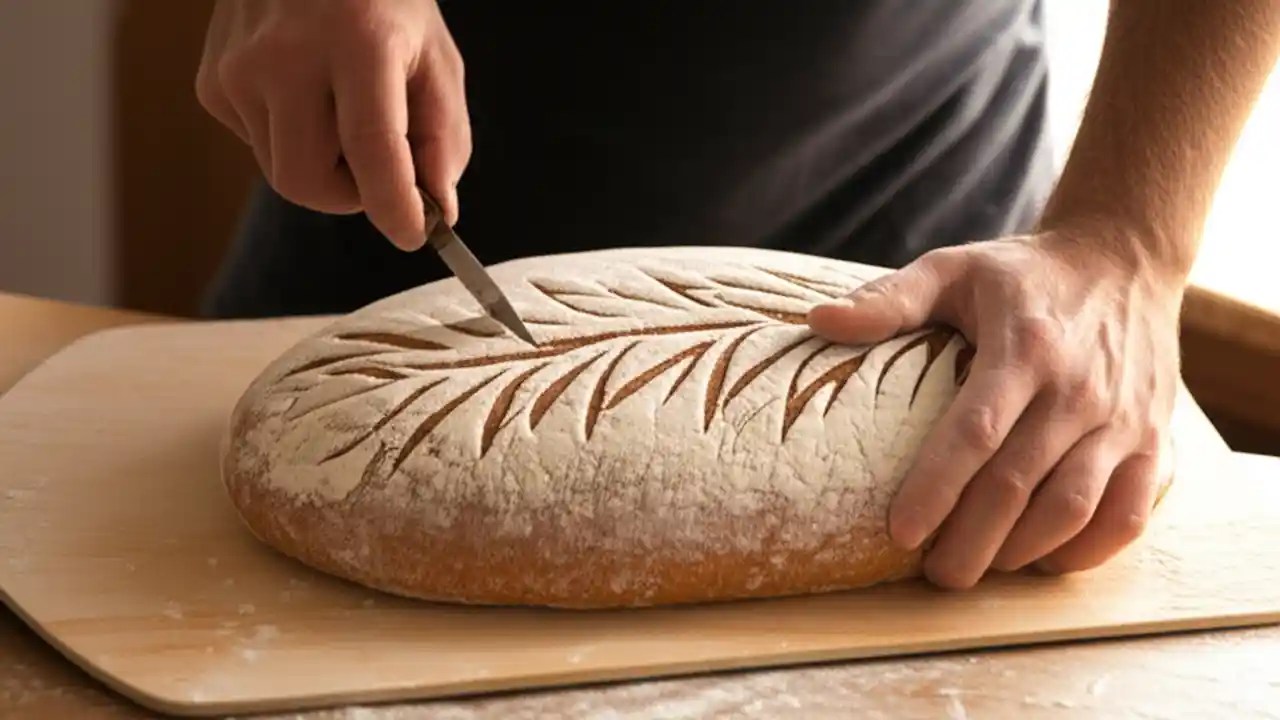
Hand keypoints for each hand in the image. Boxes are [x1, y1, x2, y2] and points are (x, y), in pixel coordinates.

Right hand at [195, 0, 470, 249]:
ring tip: (342, 111)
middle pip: (307, 182)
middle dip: (350, 197)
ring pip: (283, 172)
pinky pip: (261, 148)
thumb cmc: (383, 5)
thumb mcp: (436, 59)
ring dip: (324, 166)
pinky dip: (293, 141)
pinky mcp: (212, 83)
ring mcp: (236, 68)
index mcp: (357, 41)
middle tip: (380, 173)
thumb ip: (444, 140)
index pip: (370, 148)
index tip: (414, 235)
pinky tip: (305, 93)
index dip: (394, 205)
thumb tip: (436, 213)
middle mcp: (285, 54)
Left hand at [807, 231, 1182, 588]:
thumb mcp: (953, 268)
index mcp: (1024, 347)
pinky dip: (1086, 551)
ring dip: (1023, 551)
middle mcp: (1078, 388)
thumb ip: (889, 299)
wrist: (1124, 259)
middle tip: (932, 574)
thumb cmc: (1024, 274)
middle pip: (1019, 483)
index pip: (976, 430)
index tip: (900, 531)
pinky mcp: (1154, 441)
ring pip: (1073, 507)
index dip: (937, 486)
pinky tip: (1042, 561)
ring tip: (978, 569)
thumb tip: (818, 322)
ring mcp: (1123, 419)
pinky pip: (1127, 514)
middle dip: (971, 540)